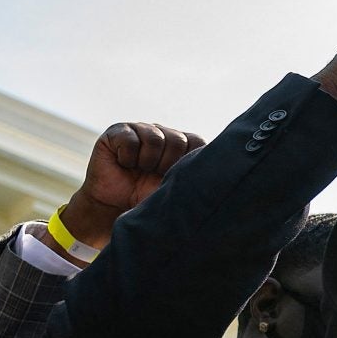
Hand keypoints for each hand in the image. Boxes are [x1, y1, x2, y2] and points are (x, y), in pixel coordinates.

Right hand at [56, 121, 200, 245]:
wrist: (114, 208)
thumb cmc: (147, 199)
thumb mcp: (176, 191)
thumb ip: (195, 177)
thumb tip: (221, 172)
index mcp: (182, 145)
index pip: (197, 142)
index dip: (187, 162)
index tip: (173, 178)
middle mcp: (163, 133)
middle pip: (178, 141)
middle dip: (166, 166)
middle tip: (153, 175)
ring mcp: (141, 129)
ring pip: (155, 139)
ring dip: (147, 162)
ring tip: (139, 170)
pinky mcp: (118, 131)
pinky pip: (130, 140)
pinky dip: (127, 158)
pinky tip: (124, 164)